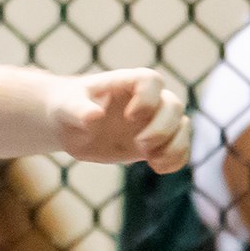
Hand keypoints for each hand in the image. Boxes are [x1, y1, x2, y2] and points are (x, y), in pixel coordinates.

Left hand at [51, 68, 190, 172]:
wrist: (68, 125)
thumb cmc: (67, 106)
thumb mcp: (66, 106)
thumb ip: (79, 109)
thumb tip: (94, 116)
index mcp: (127, 82)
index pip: (151, 81)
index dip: (148, 98)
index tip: (131, 116)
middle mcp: (147, 99)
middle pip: (173, 106)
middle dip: (163, 127)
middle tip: (140, 144)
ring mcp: (153, 121)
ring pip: (182, 127)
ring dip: (175, 145)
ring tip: (154, 161)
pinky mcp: (154, 143)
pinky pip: (178, 149)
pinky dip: (176, 160)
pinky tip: (160, 169)